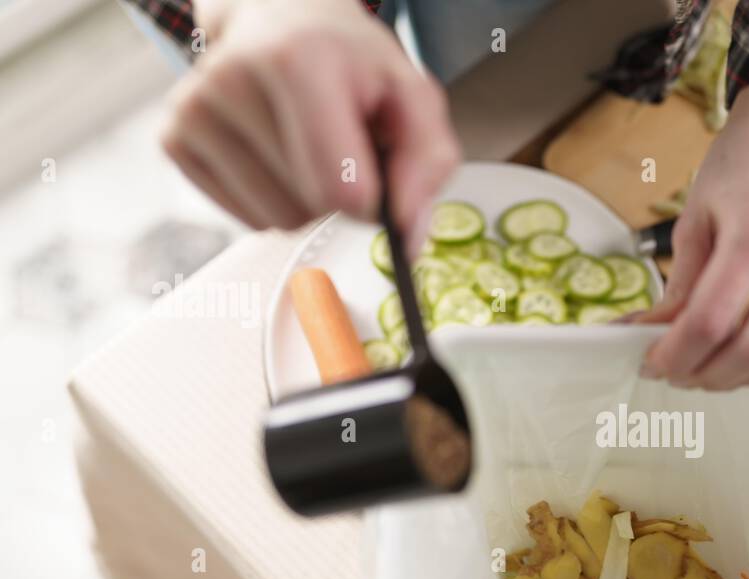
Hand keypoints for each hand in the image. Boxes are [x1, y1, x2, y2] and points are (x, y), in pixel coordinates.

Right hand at [162, 0, 458, 255]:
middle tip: (339, 141)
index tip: (375, 168)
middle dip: (340, 195)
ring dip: (306, 201)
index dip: (373, 199)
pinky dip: (272, 201)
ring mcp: (193, 109)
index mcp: (296, 61)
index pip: (342, 189)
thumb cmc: (350, 59)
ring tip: (306, 143)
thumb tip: (407, 239)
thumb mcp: (412, 95)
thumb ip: (428, 164)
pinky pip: (247, 220)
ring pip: (277, 221)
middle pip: (311, 207)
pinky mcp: (173, 139)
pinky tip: (274, 153)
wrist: (279, 14)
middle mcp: (230, 79)